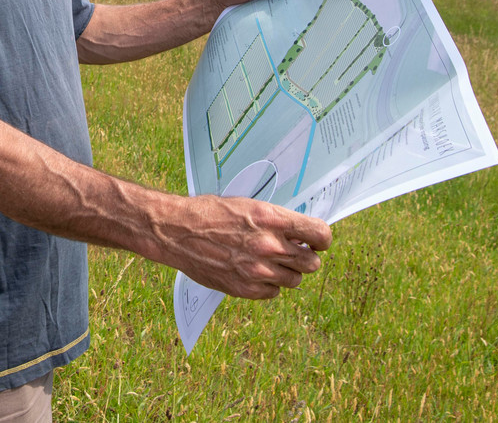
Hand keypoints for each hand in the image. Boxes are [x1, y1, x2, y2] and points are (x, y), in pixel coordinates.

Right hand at [159, 194, 330, 298]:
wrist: (176, 231)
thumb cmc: (209, 213)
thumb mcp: (247, 205)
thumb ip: (275, 220)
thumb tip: (298, 232)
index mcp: (272, 219)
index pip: (319, 234)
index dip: (321, 240)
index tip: (316, 241)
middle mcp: (269, 246)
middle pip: (312, 263)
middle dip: (306, 258)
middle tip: (294, 253)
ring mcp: (258, 270)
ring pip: (295, 280)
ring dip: (287, 272)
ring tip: (270, 263)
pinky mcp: (246, 289)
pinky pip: (273, 293)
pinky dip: (268, 285)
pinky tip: (254, 272)